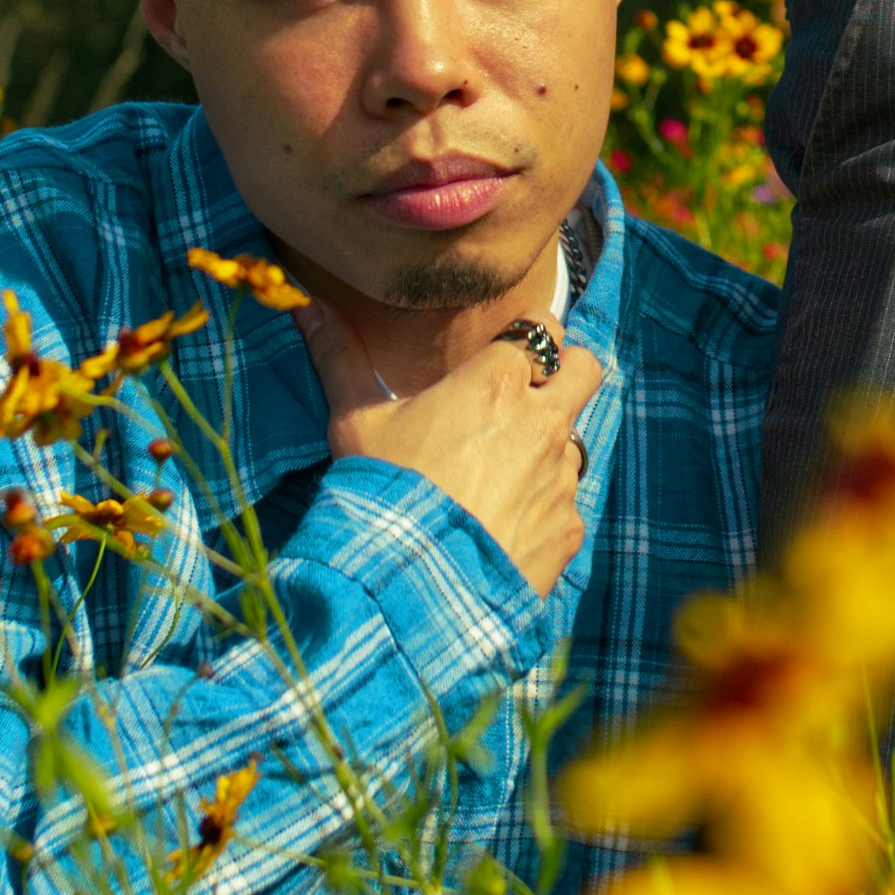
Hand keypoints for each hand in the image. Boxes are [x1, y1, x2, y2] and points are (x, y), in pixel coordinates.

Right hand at [315, 308, 605, 597]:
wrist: (411, 588)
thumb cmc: (382, 491)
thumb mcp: (354, 422)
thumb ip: (340, 358)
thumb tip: (308, 306)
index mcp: (496, 381)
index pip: (542, 326)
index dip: (525, 338)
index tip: (502, 356)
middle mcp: (543, 420)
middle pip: (586, 369)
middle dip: (566, 375)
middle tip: (527, 399)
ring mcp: (562, 476)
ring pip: (573, 442)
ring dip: (546, 450)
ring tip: (497, 479)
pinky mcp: (568, 527)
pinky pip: (566, 506)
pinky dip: (542, 510)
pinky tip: (501, 528)